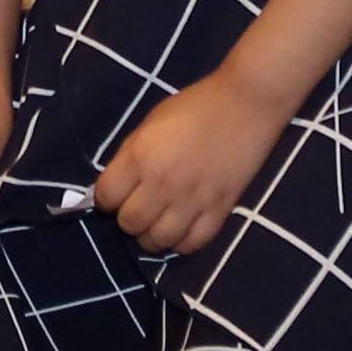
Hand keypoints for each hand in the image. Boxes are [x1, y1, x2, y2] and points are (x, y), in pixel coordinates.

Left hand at [93, 69, 291, 259]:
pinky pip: (191, 245)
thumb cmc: (194, 107)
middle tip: (137, 206)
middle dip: (127, 217)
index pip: (106, 197)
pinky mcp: (218, 213)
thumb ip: (131, 155)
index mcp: (140, 157)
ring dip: (151, 235)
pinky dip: (181, 242)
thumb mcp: (150, 123)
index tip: (114, 194)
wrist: (245, 105)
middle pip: (129, 224)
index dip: (106, 198)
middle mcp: (162, 184)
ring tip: (156, 222)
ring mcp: (192, 202)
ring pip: (158, 241)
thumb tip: (115, 185)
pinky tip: (180, 228)